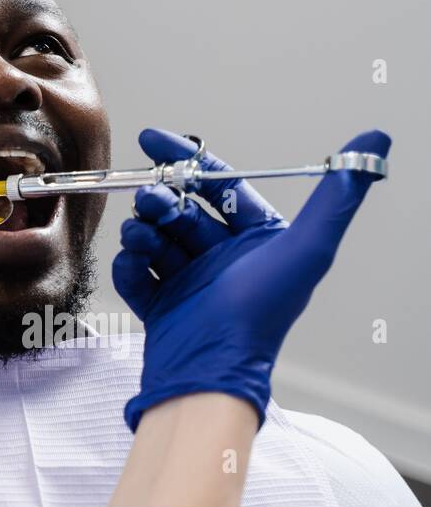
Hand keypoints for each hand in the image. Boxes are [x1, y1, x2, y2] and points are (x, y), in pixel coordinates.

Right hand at [112, 128, 389, 430]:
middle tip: (149, 199)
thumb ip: (337, 194)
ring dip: (143, 231)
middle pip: (182, 209)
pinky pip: (136, 271)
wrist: (210, 368)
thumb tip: (375, 139)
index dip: (187, 159)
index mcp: (257, 242)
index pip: (220, 186)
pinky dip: (130, 265)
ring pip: (156, 236)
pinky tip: (134, 263)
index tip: (154, 139)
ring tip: (141, 236)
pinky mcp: (160, 303)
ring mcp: (188, 281)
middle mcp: (223, 259)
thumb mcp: (307, 247)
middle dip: (161, 199)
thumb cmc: (259, 315)